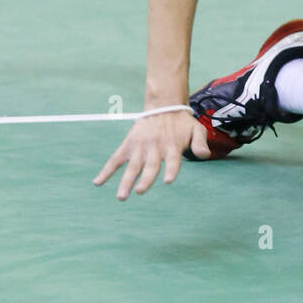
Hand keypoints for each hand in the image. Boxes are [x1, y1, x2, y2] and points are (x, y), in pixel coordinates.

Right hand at [93, 109, 209, 200]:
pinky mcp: (129, 145)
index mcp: (172, 145)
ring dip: (126, 181)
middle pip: (150, 166)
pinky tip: (98, 182)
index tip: (168, 180)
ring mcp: (140, 147)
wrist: (165, 105)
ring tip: (122, 196)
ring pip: (132, 166)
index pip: (173, 160)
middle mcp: (155, 147)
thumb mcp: (196, 129)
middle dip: (145, 179)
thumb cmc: (182, 123)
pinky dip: (106, 170)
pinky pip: (115, 159)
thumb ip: (200, 142)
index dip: (171, 170)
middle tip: (139, 191)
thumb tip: (205, 155)